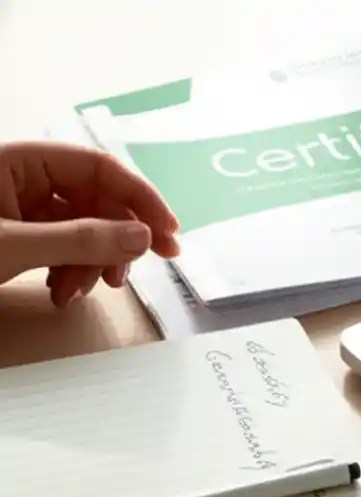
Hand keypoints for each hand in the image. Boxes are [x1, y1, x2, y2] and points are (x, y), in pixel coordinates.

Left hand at [0, 141, 179, 306]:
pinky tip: (61, 292)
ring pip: (82, 230)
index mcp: (21, 161)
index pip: (99, 168)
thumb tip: (144, 237)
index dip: (140, 198)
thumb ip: (78, 240)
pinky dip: (69, 271)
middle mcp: (25, 179)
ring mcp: (20, 208)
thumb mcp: (13, 246)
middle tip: (127, 278)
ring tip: (76, 293)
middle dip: (111, 245)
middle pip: (95, 203)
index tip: (168, 233)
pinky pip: (61, 247)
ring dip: (89, 265)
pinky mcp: (19, 236)